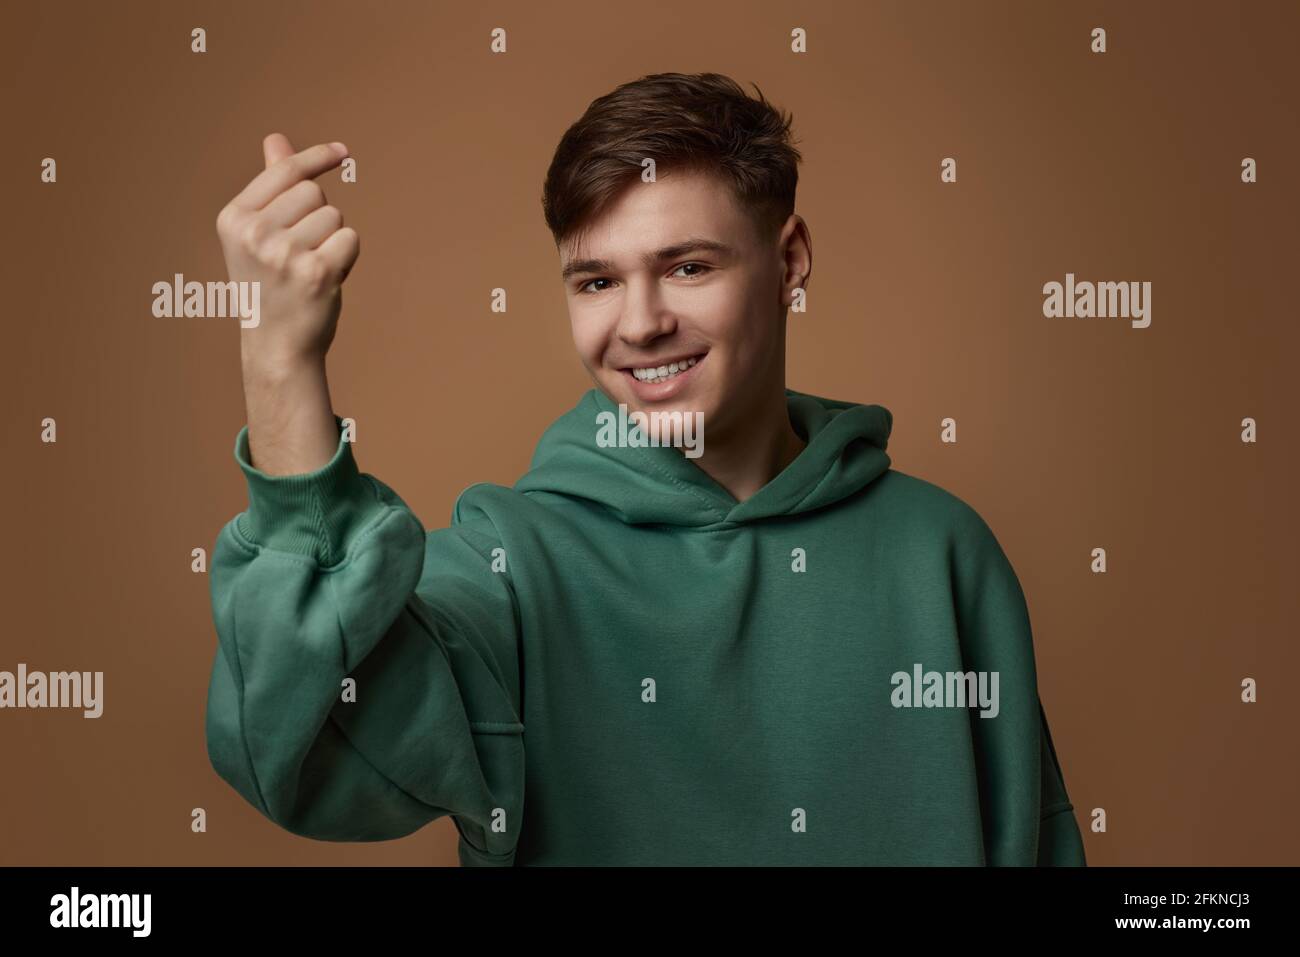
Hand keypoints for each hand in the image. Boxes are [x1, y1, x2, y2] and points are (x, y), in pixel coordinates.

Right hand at [216, 133, 358, 374]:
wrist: (276, 346)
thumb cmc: (270, 285)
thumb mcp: (258, 234)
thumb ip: (270, 186)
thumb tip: (276, 139)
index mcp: (234, 219)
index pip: (284, 172)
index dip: (316, 158)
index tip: (343, 152)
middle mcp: (254, 234)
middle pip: (313, 193)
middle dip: (318, 217)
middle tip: (301, 252)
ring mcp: (284, 254)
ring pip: (334, 216)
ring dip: (332, 239)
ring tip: (310, 268)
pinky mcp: (316, 272)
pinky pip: (350, 239)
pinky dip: (346, 257)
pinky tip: (327, 279)